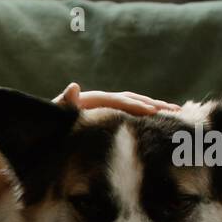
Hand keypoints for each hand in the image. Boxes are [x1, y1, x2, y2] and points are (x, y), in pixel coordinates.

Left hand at [53, 82, 181, 115]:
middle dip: (154, 105)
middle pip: (132, 100)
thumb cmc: (49, 127)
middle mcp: (101, 101)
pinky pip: (132, 116)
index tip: (153, 111)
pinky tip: (163, 124)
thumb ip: (64, 103)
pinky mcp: (108, 117)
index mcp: (91, 100)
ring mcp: (106, 109)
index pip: (118, 101)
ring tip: (178, 114)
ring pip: (135, 106)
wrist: (43, 134)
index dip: (135, 105)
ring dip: (156, 109)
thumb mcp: (54, 114)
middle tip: (176, 111)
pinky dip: (147, 118)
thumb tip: (73, 87)